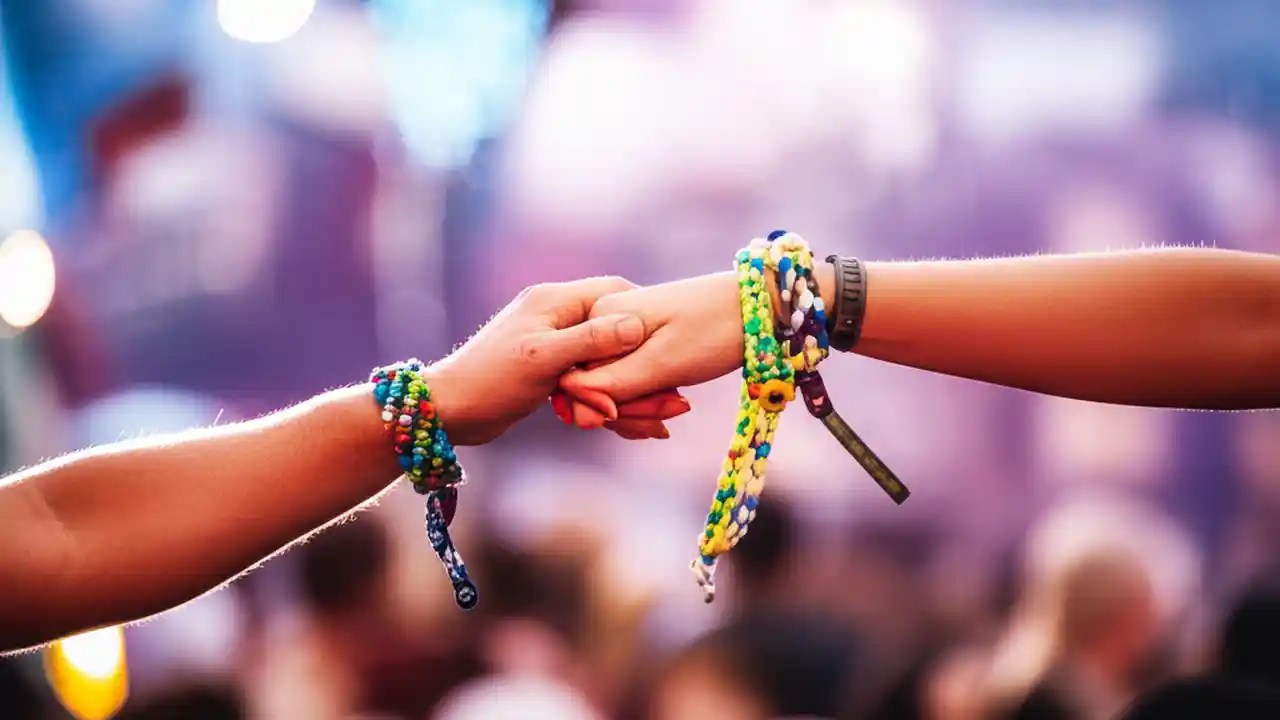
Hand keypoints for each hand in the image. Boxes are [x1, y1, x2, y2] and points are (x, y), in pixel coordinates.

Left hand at [424, 277, 688, 444]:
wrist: (450, 411)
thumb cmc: (490, 381)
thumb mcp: (544, 358)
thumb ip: (590, 340)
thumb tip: (637, 323)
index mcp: (554, 300)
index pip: (613, 291)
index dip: (643, 312)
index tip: (668, 338)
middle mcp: (554, 314)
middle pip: (613, 324)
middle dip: (639, 355)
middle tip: (670, 383)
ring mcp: (551, 339)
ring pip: (604, 353)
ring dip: (624, 377)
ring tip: (655, 406)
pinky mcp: (548, 365)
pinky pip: (589, 372)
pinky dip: (606, 389)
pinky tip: (624, 411)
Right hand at [557, 272, 744, 410]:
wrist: (759, 305)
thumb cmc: (714, 330)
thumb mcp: (662, 364)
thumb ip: (613, 386)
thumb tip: (574, 409)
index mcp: (601, 317)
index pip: (578, 381)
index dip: (609, 410)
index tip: (651, 420)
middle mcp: (604, 320)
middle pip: (593, 384)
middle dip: (630, 411)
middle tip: (672, 415)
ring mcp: (621, 329)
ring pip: (613, 385)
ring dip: (642, 408)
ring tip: (680, 408)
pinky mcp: (640, 338)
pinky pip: (629, 377)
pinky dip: (648, 397)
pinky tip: (673, 405)